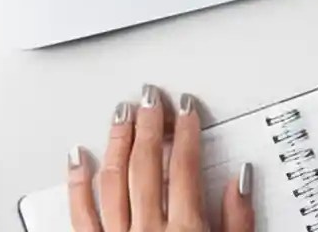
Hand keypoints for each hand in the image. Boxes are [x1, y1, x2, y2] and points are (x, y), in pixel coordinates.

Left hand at [68, 85, 254, 231]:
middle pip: (147, 163)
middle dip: (150, 124)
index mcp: (187, 230)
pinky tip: (79, 157)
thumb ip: (237, 221)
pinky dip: (78, 181)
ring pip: (115, 178)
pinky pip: (81, 211)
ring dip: (118, 140)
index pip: (185, 166)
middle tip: (152, 97)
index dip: (187, 131)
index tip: (187, 108)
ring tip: (122, 113)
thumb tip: (238, 182)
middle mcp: (149, 230)